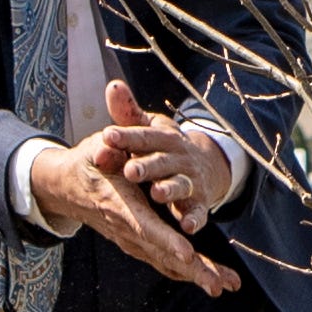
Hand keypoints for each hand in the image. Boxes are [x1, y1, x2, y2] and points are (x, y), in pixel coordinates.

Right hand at [22, 136, 240, 296]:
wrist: (69, 188)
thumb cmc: (89, 163)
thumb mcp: (96, 147)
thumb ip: (108, 147)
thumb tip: (107, 144)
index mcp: (118, 204)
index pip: (143, 226)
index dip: (165, 240)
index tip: (187, 253)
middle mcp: (126, 229)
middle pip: (162, 254)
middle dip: (192, 270)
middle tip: (219, 284)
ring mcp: (132, 241)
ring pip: (167, 263)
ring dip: (198, 275)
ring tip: (227, 285)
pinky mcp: (138, 246)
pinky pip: (165, 264)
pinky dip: (189, 273)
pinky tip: (212, 280)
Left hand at [81, 80, 243, 227]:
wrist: (204, 164)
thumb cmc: (164, 146)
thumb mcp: (148, 128)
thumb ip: (128, 112)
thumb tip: (113, 85)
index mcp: (164, 137)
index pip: (143, 135)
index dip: (127, 136)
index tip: (108, 135)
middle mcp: (178, 157)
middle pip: (162, 161)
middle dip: (147, 166)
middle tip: (130, 170)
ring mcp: (190, 180)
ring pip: (180, 184)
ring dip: (170, 189)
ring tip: (157, 193)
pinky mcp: (198, 202)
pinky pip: (198, 212)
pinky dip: (194, 219)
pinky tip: (187, 226)